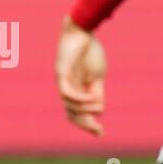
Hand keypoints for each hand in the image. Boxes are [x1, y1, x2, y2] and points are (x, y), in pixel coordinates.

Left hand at [55, 14, 106, 135]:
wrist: (82, 30)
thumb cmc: (89, 51)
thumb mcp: (97, 76)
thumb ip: (97, 93)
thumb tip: (99, 110)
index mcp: (75, 90)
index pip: (78, 113)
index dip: (88, 124)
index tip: (101, 132)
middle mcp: (66, 88)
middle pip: (71, 114)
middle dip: (85, 124)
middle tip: (99, 131)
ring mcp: (62, 81)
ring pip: (69, 105)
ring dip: (85, 109)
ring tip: (98, 105)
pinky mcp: (61, 73)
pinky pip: (67, 92)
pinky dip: (78, 99)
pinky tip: (90, 99)